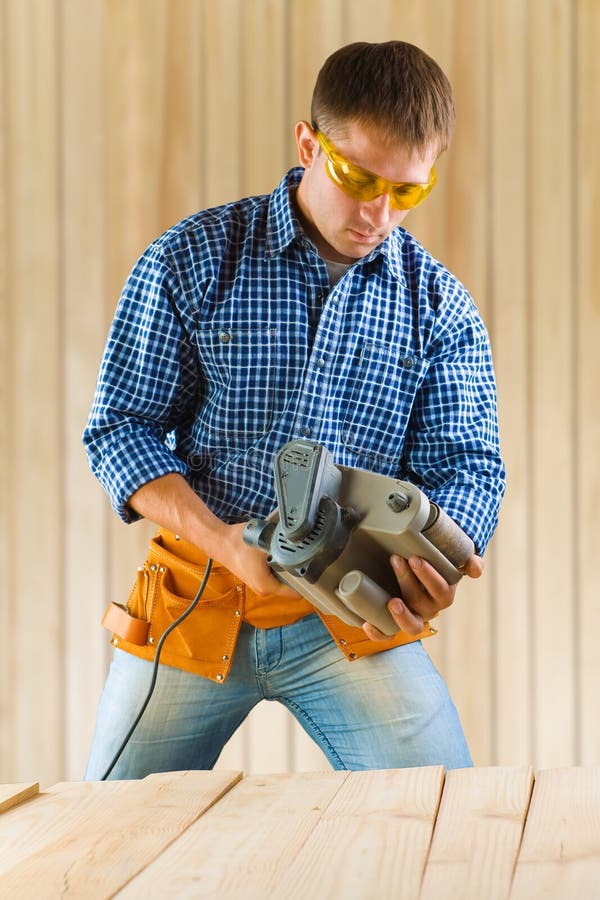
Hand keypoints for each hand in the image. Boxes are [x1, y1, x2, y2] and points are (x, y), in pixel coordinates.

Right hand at [217, 522, 299, 599]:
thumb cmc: (238, 543)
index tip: (317, 573)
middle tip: (307, 559)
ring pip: (281, 579)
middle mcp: (263, 589)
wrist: (219, 541)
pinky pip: (273, 575)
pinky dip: (277, 567)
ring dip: (286, 569)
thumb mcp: (264, 541)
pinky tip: (278, 554)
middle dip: (297, 573)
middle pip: (289, 586)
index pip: (295, 593)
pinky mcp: (255, 578)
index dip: (307, 583)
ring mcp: (259, 585)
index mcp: (266, 586)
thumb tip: (299, 540)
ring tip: (292, 554)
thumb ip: (282, 543)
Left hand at [362, 552, 482, 640]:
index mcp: (444, 594)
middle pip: (421, 602)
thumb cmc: (432, 561)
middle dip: (408, 581)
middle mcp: (429, 609)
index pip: (441, 589)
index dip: (429, 576)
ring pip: (412, 626)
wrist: (413, 568)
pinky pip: (388, 635)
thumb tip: (475, 567)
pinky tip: (367, 624)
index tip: (415, 558)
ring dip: (402, 616)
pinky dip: (379, 633)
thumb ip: (466, 559)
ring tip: (392, 602)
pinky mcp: (394, 624)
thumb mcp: (450, 558)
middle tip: (396, 559)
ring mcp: (413, 618)